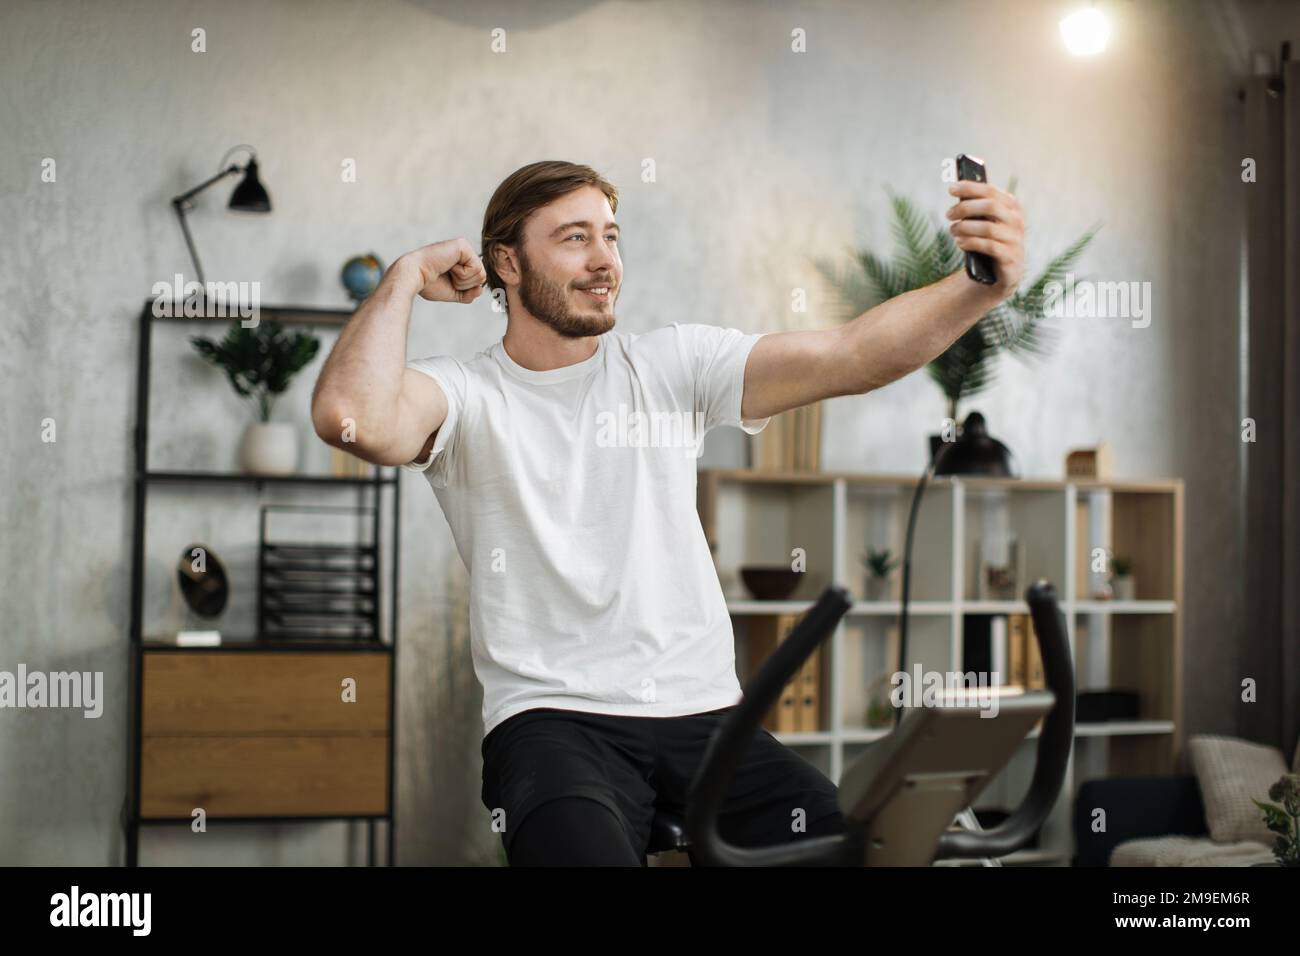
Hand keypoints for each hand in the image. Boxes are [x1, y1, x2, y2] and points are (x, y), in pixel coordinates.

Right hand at [400, 238, 486, 303]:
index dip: (465, 288)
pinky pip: (476, 268)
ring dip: (463, 280)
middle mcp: (463, 252)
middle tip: (447, 276)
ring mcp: (463, 247)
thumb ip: (468, 293)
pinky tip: (449, 267)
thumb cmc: (429, 284)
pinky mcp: (462, 245)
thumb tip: (480, 289)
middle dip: (465, 284)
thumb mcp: (453, 292)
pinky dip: (462, 274)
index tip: (447, 281)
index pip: (477, 279)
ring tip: (447, 271)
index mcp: (461, 261)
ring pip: (480, 273)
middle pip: (482, 277)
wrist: (414, 276)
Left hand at [945, 181, 1024, 299]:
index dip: (970, 188)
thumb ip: (976, 207)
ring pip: (988, 228)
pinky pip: (989, 246)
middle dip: (965, 208)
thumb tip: (956, 189)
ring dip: (965, 228)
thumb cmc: (989, 240)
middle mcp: (1017, 220)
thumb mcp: (985, 221)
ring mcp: (1015, 239)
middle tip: (948, 214)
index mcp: (1012, 206)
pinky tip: (960, 243)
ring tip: (952, 231)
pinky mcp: (1010, 257)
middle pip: (990, 206)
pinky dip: (971, 243)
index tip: (951, 188)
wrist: (999, 273)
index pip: (991, 191)